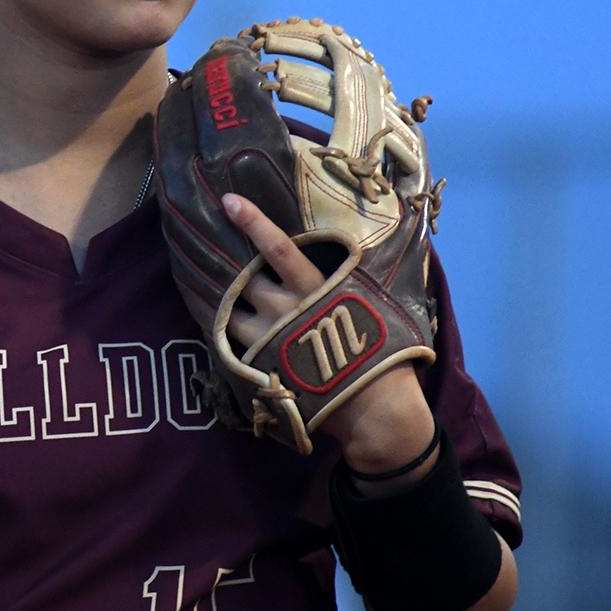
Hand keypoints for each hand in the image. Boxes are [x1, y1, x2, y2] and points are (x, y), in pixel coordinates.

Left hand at [218, 193, 434, 477]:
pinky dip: (228, 337)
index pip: (278, 247)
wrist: (373, 410)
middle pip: (244, 276)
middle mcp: (284, 309)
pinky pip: (230, 345)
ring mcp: (267, 339)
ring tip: (237, 305)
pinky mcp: (259, 367)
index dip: (253, 222)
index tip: (229, 200)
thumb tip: (370, 248)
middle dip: (234, 268)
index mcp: (314, 289)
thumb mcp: (373, 306)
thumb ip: (352, 280)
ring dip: (230, 306)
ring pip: (231, 311)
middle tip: (226, 258)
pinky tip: (234, 335)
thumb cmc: (384, 355)